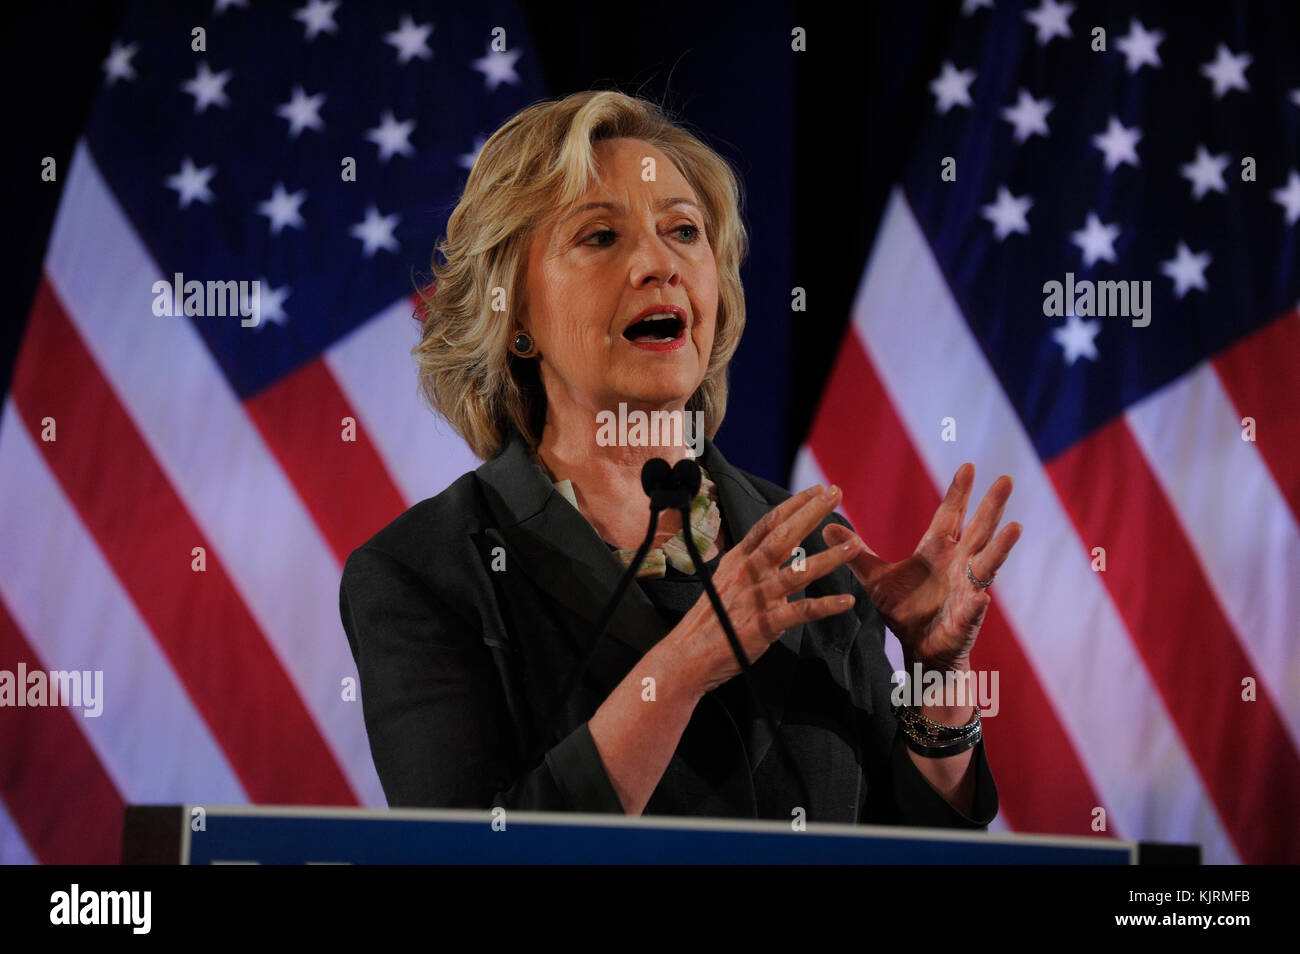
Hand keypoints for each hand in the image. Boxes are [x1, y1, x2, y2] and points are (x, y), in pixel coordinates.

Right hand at [671, 484, 862, 693]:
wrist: (688, 655)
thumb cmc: (710, 619)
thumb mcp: (724, 581)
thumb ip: (748, 564)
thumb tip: (770, 548)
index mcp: (738, 559)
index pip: (768, 523)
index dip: (794, 504)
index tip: (817, 490)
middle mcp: (748, 572)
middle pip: (784, 535)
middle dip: (812, 513)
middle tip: (835, 494)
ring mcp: (757, 597)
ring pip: (798, 571)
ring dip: (829, 557)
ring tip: (854, 544)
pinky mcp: (765, 624)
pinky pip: (800, 612)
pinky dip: (825, 606)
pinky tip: (846, 601)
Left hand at [822, 463, 1020, 671]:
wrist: (918, 648)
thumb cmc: (904, 610)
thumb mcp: (875, 578)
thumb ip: (856, 552)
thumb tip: (827, 526)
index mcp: (937, 550)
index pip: (950, 515)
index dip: (959, 492)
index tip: (969, 466)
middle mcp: (958, 564)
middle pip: (978, 529)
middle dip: (991, 505)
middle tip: (1006, 479)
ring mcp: (967, 589)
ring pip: (987, 563)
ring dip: (1001, 546)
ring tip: (1015, 527)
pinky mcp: (966, 618)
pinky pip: (973, 609)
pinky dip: (978, 602)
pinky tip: (983, 596)